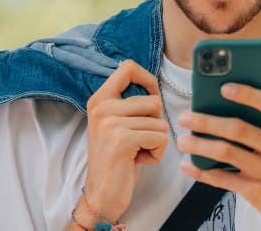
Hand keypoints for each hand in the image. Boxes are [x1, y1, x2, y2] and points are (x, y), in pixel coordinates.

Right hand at [82, 59, 169, 223]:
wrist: (102, 193)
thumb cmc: (117, 158)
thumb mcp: (117, 124)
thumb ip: (129, 104)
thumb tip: (154, 86)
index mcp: (100, 99)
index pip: (128, 67)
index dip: (148, 79)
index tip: (152, 95)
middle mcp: (102, 107)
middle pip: (154, 100)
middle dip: (156, 122)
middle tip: (139, 139)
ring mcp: (111, 123)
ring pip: (160, 121)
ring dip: (156, 141)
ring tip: (137, 151)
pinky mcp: (123, 139)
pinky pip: (160, 137)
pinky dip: (157, 153)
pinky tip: (139, 160)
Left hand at [176, 83, 260, 230]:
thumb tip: (228, 104)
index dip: (247, 94)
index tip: (224, 87)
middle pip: (238, 128)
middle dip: (206, 121)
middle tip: (186, 117)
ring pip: (225, 152)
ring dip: (199, 145)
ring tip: (183, 140)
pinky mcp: (257, 192)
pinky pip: (223, 178)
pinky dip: (202, 172)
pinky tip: (189, 165)